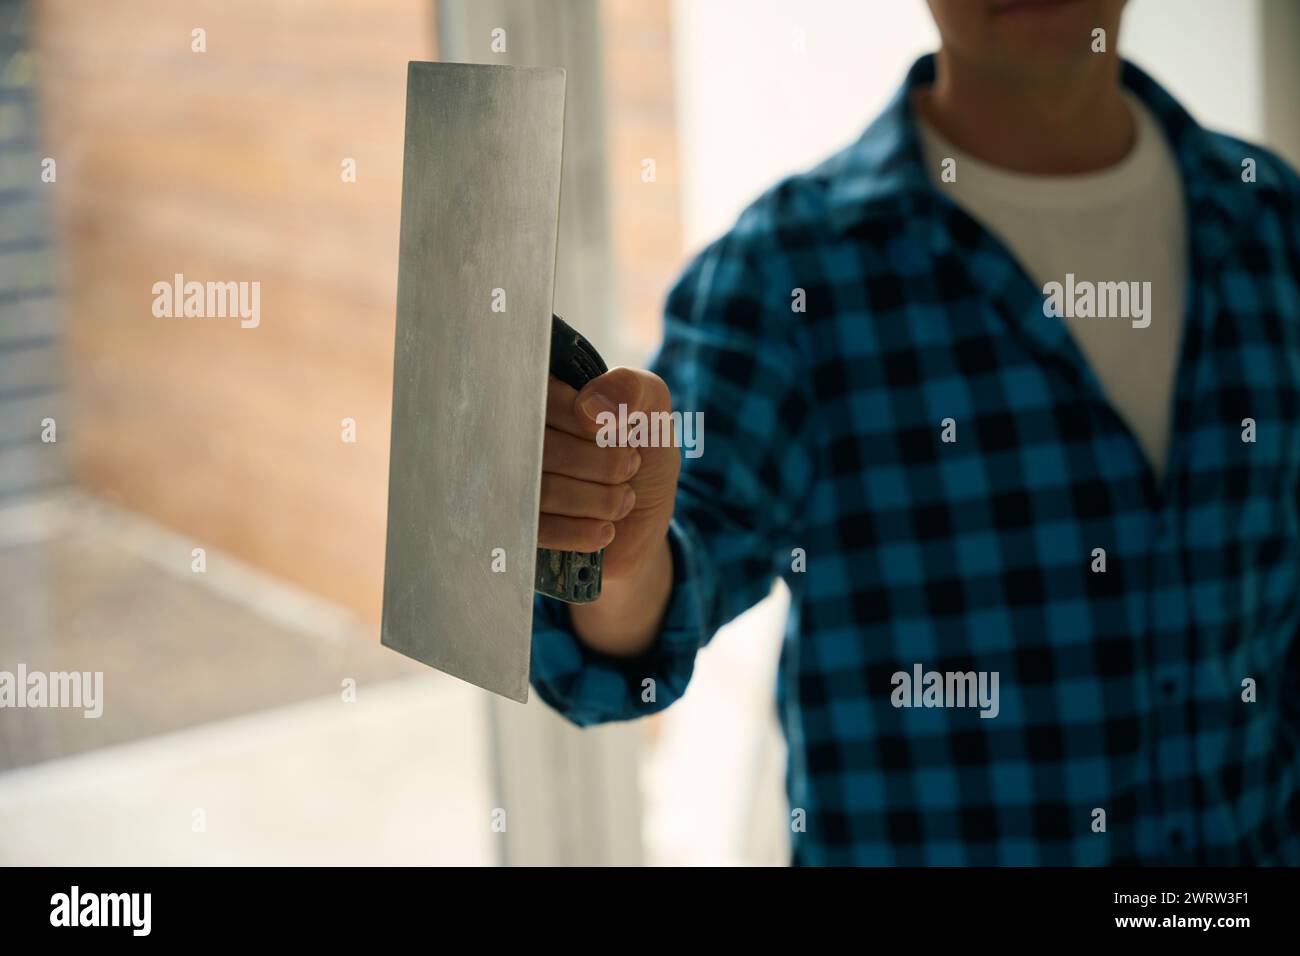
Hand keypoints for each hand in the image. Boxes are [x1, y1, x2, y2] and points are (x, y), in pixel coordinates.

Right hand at [538, 367, 679, 581]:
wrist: (641, 518)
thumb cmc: (642, 452)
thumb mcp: (651, 410)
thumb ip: (631, 388)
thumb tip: (589, 407)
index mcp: (543, 396)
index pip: (547, 400)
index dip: (595, 424)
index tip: (625, 433)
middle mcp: (517, 436)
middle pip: (546, 448)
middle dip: (606, 465)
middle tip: (631, 468)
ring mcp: (513, 483)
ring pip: (543, 490)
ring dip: (601, 499)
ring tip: (623, 499)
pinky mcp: (519, 525)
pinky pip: (539, 529)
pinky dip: (583, 531)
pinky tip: (605, 529)